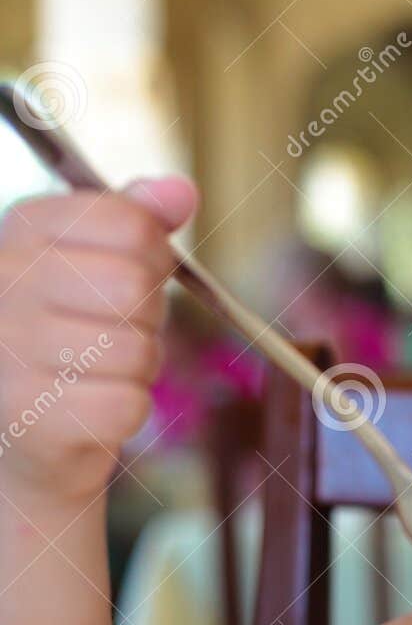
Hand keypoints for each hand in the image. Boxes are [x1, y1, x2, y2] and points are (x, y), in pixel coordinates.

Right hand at [0, 176, 196, 501]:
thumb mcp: (98, 266)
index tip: (131, 280)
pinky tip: (88, 409)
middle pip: (135, 287)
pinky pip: (128, 403)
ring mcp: (6, 349)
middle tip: (113, 334)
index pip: (128, 223)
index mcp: (20, 229)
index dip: (153, 259)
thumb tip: (181, 190)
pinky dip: (126, 411)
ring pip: (137, 349)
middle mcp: (0, 281)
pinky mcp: (29, 415)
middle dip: (148, 318)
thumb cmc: (70, 340)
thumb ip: (134, 224)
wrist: (23, 434)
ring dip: (137, 369)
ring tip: (96, 373)